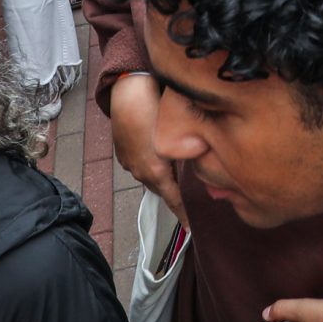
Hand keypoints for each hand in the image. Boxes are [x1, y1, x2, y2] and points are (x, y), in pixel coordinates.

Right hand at [107, 76, 186, 226]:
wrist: (128, 93)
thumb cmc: (156, 112)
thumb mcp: (177, 137)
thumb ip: (188, 156)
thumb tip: (200, 164)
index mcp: (156, 173)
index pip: (173, 200)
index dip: (182, 214)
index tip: (190, 228)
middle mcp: (140, 172)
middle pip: (162, 188)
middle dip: (173, 191)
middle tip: (188, 192)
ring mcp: (129, 162)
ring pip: (150, 175)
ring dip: (161, 174)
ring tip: (173, 167)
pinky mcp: (122, 151)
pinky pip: (139, 163)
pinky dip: (150, 162)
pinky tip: (156, 150)